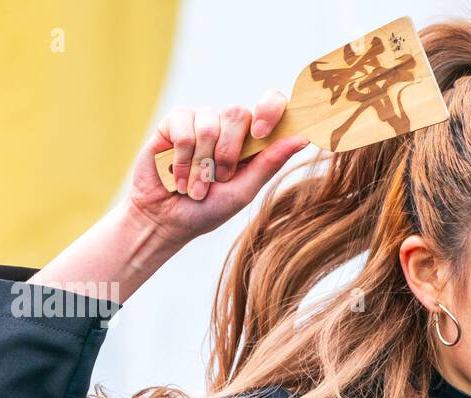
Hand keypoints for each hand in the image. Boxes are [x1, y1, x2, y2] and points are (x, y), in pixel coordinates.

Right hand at [125, 91, 311, 248]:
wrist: (168, 219)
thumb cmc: (209, 208)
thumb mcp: (244, 190)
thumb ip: (270, 162)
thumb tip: (302, 139)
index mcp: (252, 139)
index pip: (270, 104)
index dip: (270, 109)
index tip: (261, 133)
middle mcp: (228, 125)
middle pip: (237, 112)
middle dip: (228, 153)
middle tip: (220, 179)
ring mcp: (201, 120)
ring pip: (209, 123)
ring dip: (202, 163)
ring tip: (195, 187)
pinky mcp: (174, 121)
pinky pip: (184, 127)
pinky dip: (183, 158)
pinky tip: (178, 176)